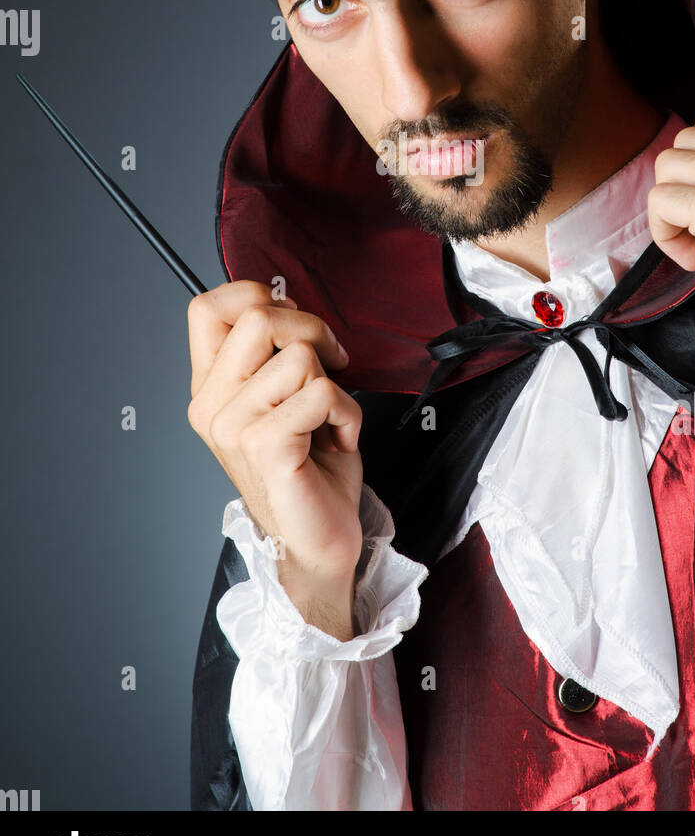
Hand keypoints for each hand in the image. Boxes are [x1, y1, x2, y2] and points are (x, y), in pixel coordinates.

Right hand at [186, 280, 363, 637]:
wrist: (319, 539)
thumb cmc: (311, 468)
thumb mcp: (287, 396)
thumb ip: (275, 351)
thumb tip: (288, 304)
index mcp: (212, 387)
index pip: (206, 308)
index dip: (255, 295)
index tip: (294, 325)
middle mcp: (212, 406)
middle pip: (256, 317)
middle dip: (312, 328)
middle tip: (331, 363)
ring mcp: (233, 427)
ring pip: (298, 355)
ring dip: (334, 383)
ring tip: (329, 418)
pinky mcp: (264, 447)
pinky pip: (320, 392)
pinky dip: (346, 412)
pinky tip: (337, 440)